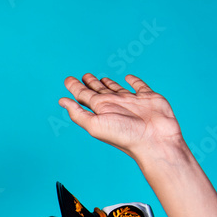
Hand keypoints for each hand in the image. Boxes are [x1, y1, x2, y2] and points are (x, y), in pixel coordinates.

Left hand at [59, 74, 183, 157]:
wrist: (155, 141)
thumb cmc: (125, 136)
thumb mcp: (94, 125)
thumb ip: (78, 113)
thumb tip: (62, 101)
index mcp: (101, 110)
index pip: (84, 96)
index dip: (75, 87)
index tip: (68, 79)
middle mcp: (114, 105)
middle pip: (99, 91)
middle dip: (91, 83)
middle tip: (85, 75)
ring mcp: (131, 101)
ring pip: (117, 88)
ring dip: (108, 83)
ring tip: (101, 78)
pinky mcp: (148, 97)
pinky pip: (140, 86)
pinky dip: (134, 81)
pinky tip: (129, 77)